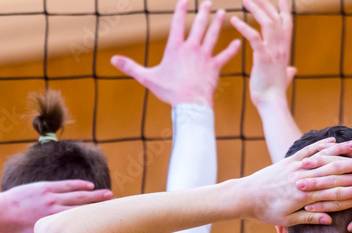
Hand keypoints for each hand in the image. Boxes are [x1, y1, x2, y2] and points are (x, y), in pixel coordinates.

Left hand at [0, 181, 112, 232]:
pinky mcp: (44, 187)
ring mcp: (50, 195)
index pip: (80, 222)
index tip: (109, 221)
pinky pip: (65, 185)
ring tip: (108, 193)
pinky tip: (88, 185)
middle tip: (115, 204)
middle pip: (83, 205)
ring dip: (93, 193)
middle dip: (100, 203)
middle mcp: (55, 208)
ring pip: (76, 193)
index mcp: (54, 224)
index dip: (96, 221)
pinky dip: (77, 185)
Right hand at [111, 0, 240, 107]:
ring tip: (222, 13)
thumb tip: (113, 60)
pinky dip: (232, 49)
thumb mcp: (147, 78)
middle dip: (203, 11)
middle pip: (198, 25)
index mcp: (175, 48)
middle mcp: (191, 48)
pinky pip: (225, 56)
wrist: (189, 104)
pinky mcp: (215, 67)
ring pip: (213, 35)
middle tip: (207, 2)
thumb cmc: (168, 91)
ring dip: (218, 23)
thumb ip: (131, 67)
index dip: (180, 9)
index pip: (177, 23)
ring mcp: (205, 56)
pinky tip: (238, 42)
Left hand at [231, 0, 296, 108]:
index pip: (287, 23)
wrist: (272, 103)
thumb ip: (288, 71)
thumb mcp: (284, 78)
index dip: (283, 9)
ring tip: (244, 0)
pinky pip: (254, 37)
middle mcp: (281, 47)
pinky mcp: (263, 57)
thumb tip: (292, 70)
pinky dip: (244, 27)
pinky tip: (234, 21)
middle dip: (265, 4)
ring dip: (256, 9)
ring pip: (267, 23)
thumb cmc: (275, 92)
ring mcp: (273, 51)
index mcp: (285, 49)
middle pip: (276, 18)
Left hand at [241, 139, 351, 225]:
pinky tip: (334, 140)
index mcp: (304, 196)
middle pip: (331, 172)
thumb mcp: (288, 220)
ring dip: (339, 152)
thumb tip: (330, 220)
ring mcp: (295, 167)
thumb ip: (310, 219)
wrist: (246, 195)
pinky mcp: (289, 160)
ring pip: (322, 157)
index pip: (333, 192)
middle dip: (351, 167)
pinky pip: (308, 150)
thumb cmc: (267, 212)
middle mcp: (302, 179)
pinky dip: (321, 145)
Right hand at [299, 148, 351, 230]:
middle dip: (316, 183)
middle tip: (297, 185)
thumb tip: (348, 229)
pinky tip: (322, 152)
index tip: (305, 206)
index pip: (340, 201)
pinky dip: (336, 151)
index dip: (322, 204)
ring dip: (321, 165)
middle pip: (337, 182)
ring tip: (304, 167)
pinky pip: (351, 151)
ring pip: (341, 165)